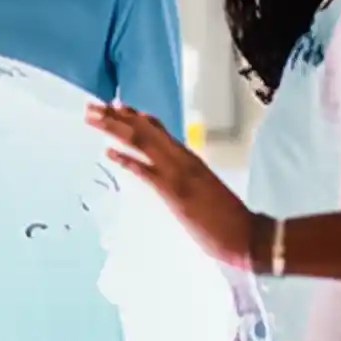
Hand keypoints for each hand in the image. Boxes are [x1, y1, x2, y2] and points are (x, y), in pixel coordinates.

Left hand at [85, 102, 254, 269]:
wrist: (248, 234)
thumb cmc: (226, 217)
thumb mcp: (202, 188)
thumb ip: (185, 177)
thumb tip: (165, 175)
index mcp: (189, 157)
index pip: (158, 129)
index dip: (135, 115)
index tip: (115, 105)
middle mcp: (182, 159)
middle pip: (144, 130)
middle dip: (115, 117)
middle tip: (92, 106)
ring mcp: (177, 174)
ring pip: (141, 142)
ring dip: (114, 128)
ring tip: (92, 118)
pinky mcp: (174, 192)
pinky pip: (145, 171)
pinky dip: (126, 160)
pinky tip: (108, 152)